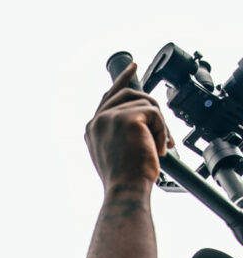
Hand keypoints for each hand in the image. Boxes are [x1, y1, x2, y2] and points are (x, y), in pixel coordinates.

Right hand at [85, 63, 173, 193]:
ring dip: (159, 126)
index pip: (108, 97)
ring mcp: (110, 117)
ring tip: (160, 148)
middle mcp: (97, 121)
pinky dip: (163, 131)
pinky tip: (159, 148)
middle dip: (150, 105)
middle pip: (128, 93)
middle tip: (163, 126)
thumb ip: (122, 131)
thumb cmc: (125, 180)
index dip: (122, 80)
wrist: (126, 191)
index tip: (133, 66)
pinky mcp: (127, 118)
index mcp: (93, 129)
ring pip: (146, 104)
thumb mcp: (117, 152)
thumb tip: (144, 116)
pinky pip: (155, 113)